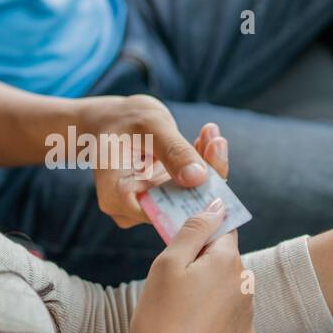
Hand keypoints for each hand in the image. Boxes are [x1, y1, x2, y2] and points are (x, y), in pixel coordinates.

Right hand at [80, 94, 228, 227]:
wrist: (116, 120)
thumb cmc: (124, 119)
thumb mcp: (150, 125)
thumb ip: (173, 150)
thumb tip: (197, 178)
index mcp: (115, 194)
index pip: (157, 213)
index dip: (189, 203)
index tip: (213, 175)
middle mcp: (130, 208)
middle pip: (177, 207)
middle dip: (204, 177)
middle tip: (216, 143)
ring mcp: (147, 206)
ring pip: (188, 199)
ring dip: (206, 168)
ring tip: (211, 137)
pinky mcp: (163, 200)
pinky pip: (189, 191)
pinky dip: (202, 168)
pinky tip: (207, 141)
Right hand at [127, 201, 253, 332]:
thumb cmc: (161, 320)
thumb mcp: (167, 265)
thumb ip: (193, 230)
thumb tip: (216, 206)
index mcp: (229, 261)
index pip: (221, 229)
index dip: (199, 233)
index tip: (179, 247)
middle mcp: (247, 283)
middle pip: (223, 259)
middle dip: (200, 265)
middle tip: (170, 286)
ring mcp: (248, 313)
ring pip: (225, 287)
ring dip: (206, 290)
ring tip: (178, 311)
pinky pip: (227, 313)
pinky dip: (211, 316)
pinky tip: (190, 329)